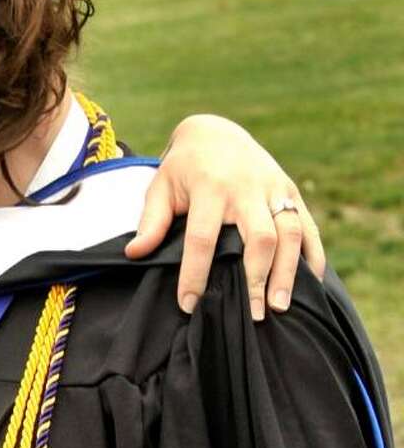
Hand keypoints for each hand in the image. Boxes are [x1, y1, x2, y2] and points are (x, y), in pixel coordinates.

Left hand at [125, 114, 323, 320]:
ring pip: (290, 233)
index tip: (189, 305)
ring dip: (287, 272)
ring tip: (280, 307)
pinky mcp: (291, 191)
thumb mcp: (160, 186)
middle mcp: (246, 189)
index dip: (195, 274)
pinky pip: (309, 226)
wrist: (216, 132)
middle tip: (252, 315)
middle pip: (259, 238)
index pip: (202, 239)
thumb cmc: (184, 168)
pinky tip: (309, 283)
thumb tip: (135, 253)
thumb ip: (152, 221)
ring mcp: (274, 189)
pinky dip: (313, 255)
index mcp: (209, 188)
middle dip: (256, 278)